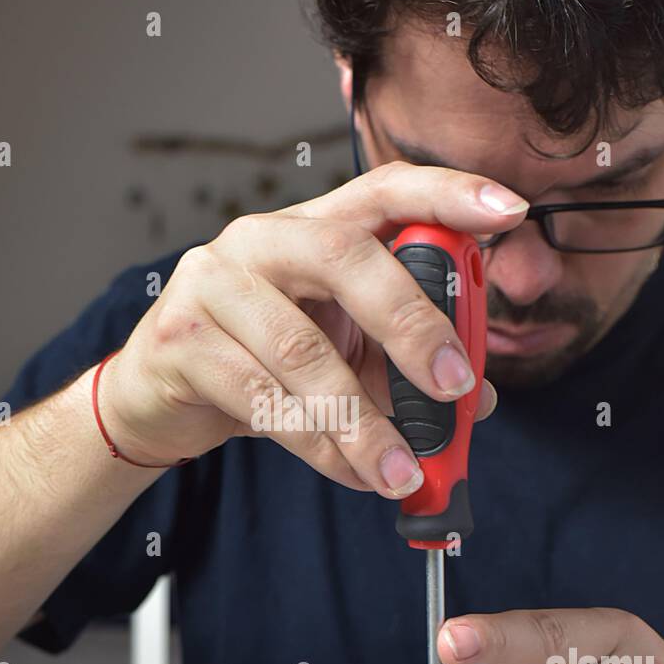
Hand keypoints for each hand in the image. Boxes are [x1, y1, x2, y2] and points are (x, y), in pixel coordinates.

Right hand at [97, 163, 526, 485]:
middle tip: (454, 386)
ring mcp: (213, 284)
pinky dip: (319, 446)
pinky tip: (352, 474)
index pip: (383, 189)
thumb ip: (401, 360)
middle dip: (411, 322)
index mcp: (310, 226)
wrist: (155, 398)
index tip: (508, 210)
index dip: (448, 194)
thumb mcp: (339, 350)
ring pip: (302, 351)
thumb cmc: (259, 363)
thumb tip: (476, 399)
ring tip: (401, 472)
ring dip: (362, 421)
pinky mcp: (181, 342)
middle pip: (344, 257)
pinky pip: (263, 400)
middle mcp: (260, 240)